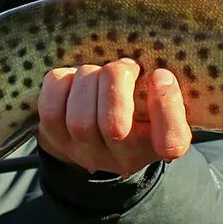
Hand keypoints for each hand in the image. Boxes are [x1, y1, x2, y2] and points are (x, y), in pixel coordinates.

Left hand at [36, 59, 192, 177]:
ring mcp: (85, 151)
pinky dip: (62, 83)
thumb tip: (155, 74)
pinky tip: (75, 79)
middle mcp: (122, 157)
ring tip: (98, 71)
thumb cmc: (134, 104)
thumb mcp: (156, 98)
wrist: (93, 127)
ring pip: (80, 118)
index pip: (171, 142)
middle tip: (124, 66)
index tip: (160, 75)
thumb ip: (162, 87)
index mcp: (157, 145)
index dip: (166, 106)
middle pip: (113, 126)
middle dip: (115, 81)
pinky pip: (51, 107)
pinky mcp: (56, 137)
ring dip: (89, 80)